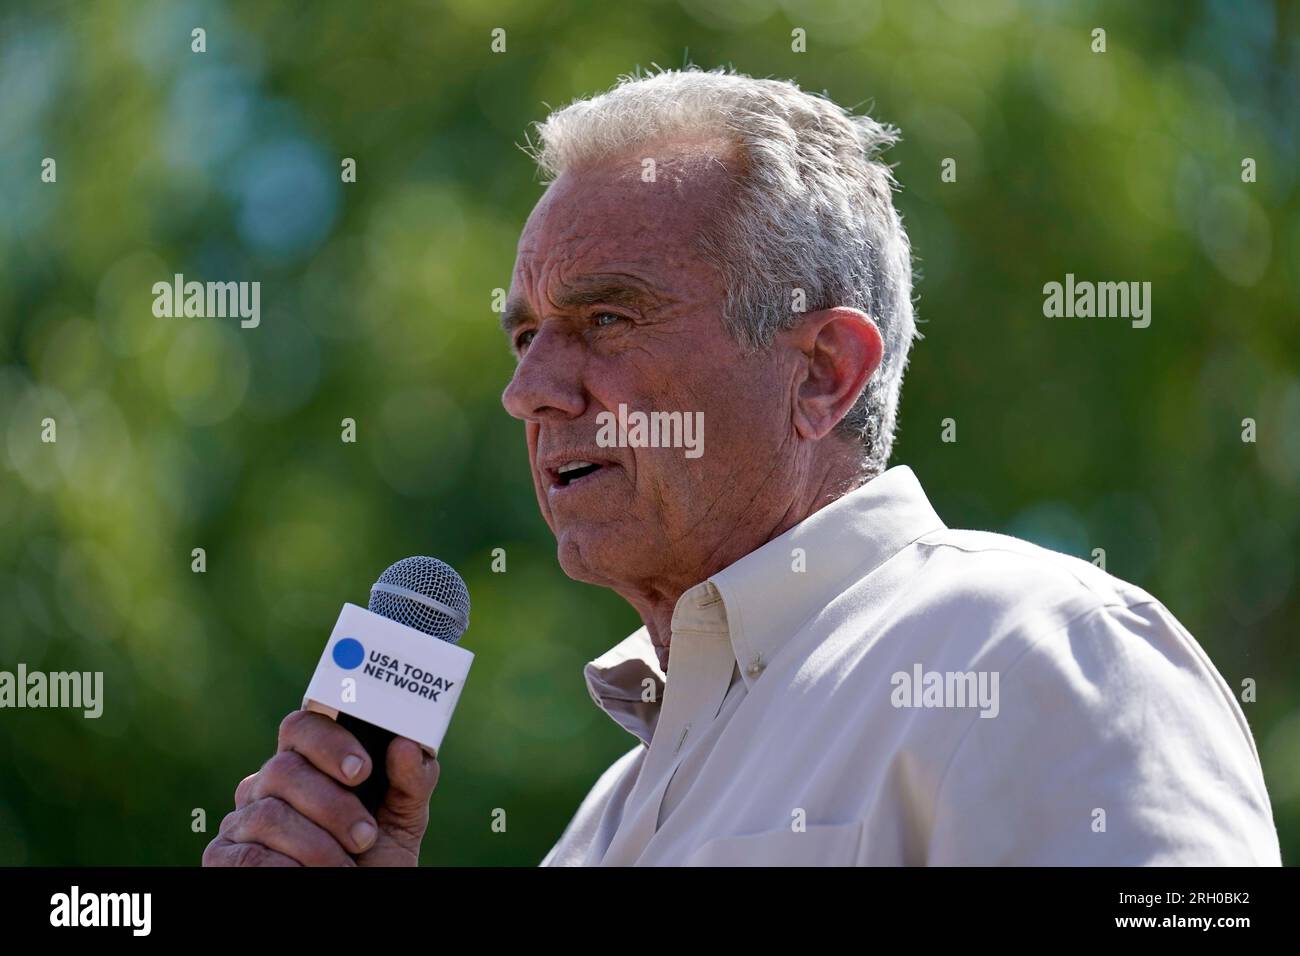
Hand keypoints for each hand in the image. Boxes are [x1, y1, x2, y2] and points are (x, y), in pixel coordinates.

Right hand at [202, 709, 440, 865]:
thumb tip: (406, 745)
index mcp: (307, 764)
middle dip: (332, 806)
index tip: (362, 770)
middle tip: (364, 835)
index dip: (328, 742)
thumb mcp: (402, 819)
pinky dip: (286, 868)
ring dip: (316, 846)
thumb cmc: (376, 857)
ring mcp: (241, 821)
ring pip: (268, 815)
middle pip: (284, 770)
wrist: (351, 899)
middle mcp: (267, 785)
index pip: (301, 726)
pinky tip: (309, 875)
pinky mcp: (223, 857)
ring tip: (344, 866)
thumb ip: (411, 781)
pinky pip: (248, 856)